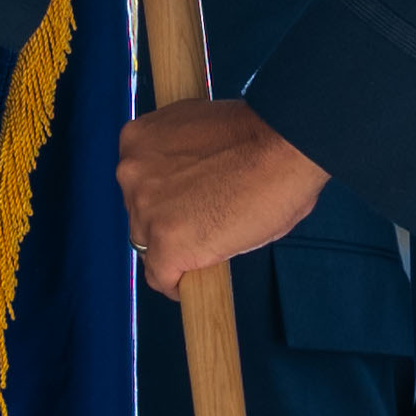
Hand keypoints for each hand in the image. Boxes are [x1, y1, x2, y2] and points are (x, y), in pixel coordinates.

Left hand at [115, 97, 325, 298]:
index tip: (184, 204)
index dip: (164, 196)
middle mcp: (131, 174)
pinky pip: (162, 278)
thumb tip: (185, 184)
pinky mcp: (166, 248)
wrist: (284, 150)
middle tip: (202, 223)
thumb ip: (179, 158)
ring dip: (174, 250)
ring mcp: (147, 213)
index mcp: (138, 139)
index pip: (138, 181)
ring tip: (206, 250)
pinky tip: (194, 282)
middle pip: (140, 213)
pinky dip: (177, 284)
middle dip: (167, 220)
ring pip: (148, 247)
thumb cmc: (258, 135)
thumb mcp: (196, 131)